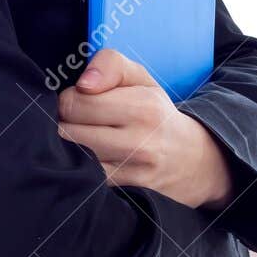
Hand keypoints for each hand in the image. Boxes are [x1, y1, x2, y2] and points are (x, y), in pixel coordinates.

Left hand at [56, 46, 236, 212]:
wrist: (190, 161)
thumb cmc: (156, 112)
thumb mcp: (140, 78)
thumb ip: (110, 64)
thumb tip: (84, 84)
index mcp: (144, 106)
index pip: (75, 101)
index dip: (70, 98)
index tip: (82, 101)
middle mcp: (140, 141)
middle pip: (68, 131)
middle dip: (66, 122)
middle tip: (81, 120)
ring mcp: (132, 171)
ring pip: (73, 156)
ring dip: (71, 146)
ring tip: (87, 138)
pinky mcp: (124, 191)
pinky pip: (84, 178)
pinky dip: (82, 166)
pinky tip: (93, 159)